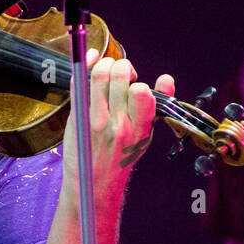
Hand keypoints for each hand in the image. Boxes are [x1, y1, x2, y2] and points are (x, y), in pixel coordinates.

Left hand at [61, 48, 174, 203]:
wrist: (94, 184)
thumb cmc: (121, 156)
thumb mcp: (145, 135)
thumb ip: (156, 106)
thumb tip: (166, 78)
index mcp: (139, 129)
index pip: (141, 93)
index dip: (137, 82)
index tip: (135, 85)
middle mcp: (117, 124)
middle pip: (119, 77)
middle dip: (122, 66)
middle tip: (121, 73)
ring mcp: (94, 121)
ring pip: (99, 76)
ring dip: (105, 64)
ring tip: (107, 69)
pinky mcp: (76, 117)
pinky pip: (77, 83)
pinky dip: (84, 65)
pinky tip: (91, 60)